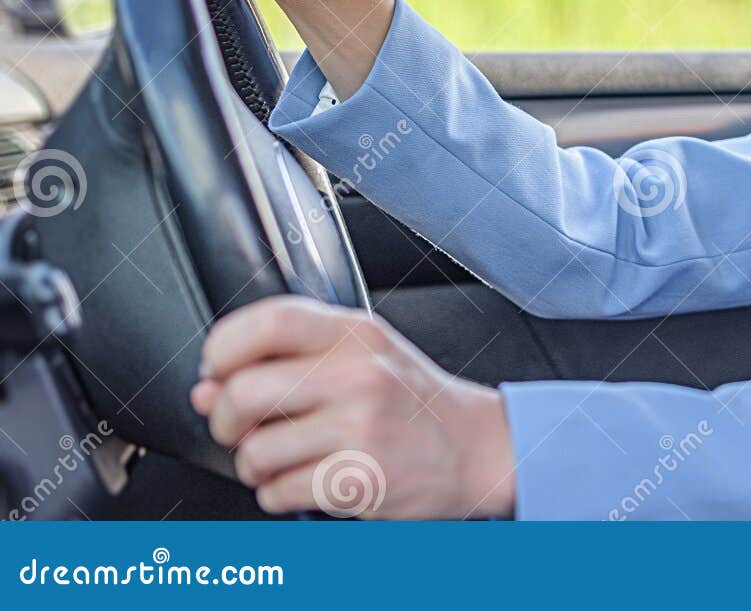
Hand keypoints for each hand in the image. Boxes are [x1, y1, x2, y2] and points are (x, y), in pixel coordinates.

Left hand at [190, 296, 515, 519]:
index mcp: (357, 333)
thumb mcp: (363, 358)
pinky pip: (278, 492)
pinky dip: (276, 494)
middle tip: (239, 428)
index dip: (223, 347)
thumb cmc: (414, 403)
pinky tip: (302, 482)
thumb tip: (206, 387)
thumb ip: (288, 362)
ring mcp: (361, 427)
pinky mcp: (361, 478)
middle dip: (224, 420)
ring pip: (254, 451)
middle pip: (244, 391)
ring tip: (281, 460)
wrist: (479, 447)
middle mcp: (360, 374)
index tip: (216, 369)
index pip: (268, 322)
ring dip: (252, 465)